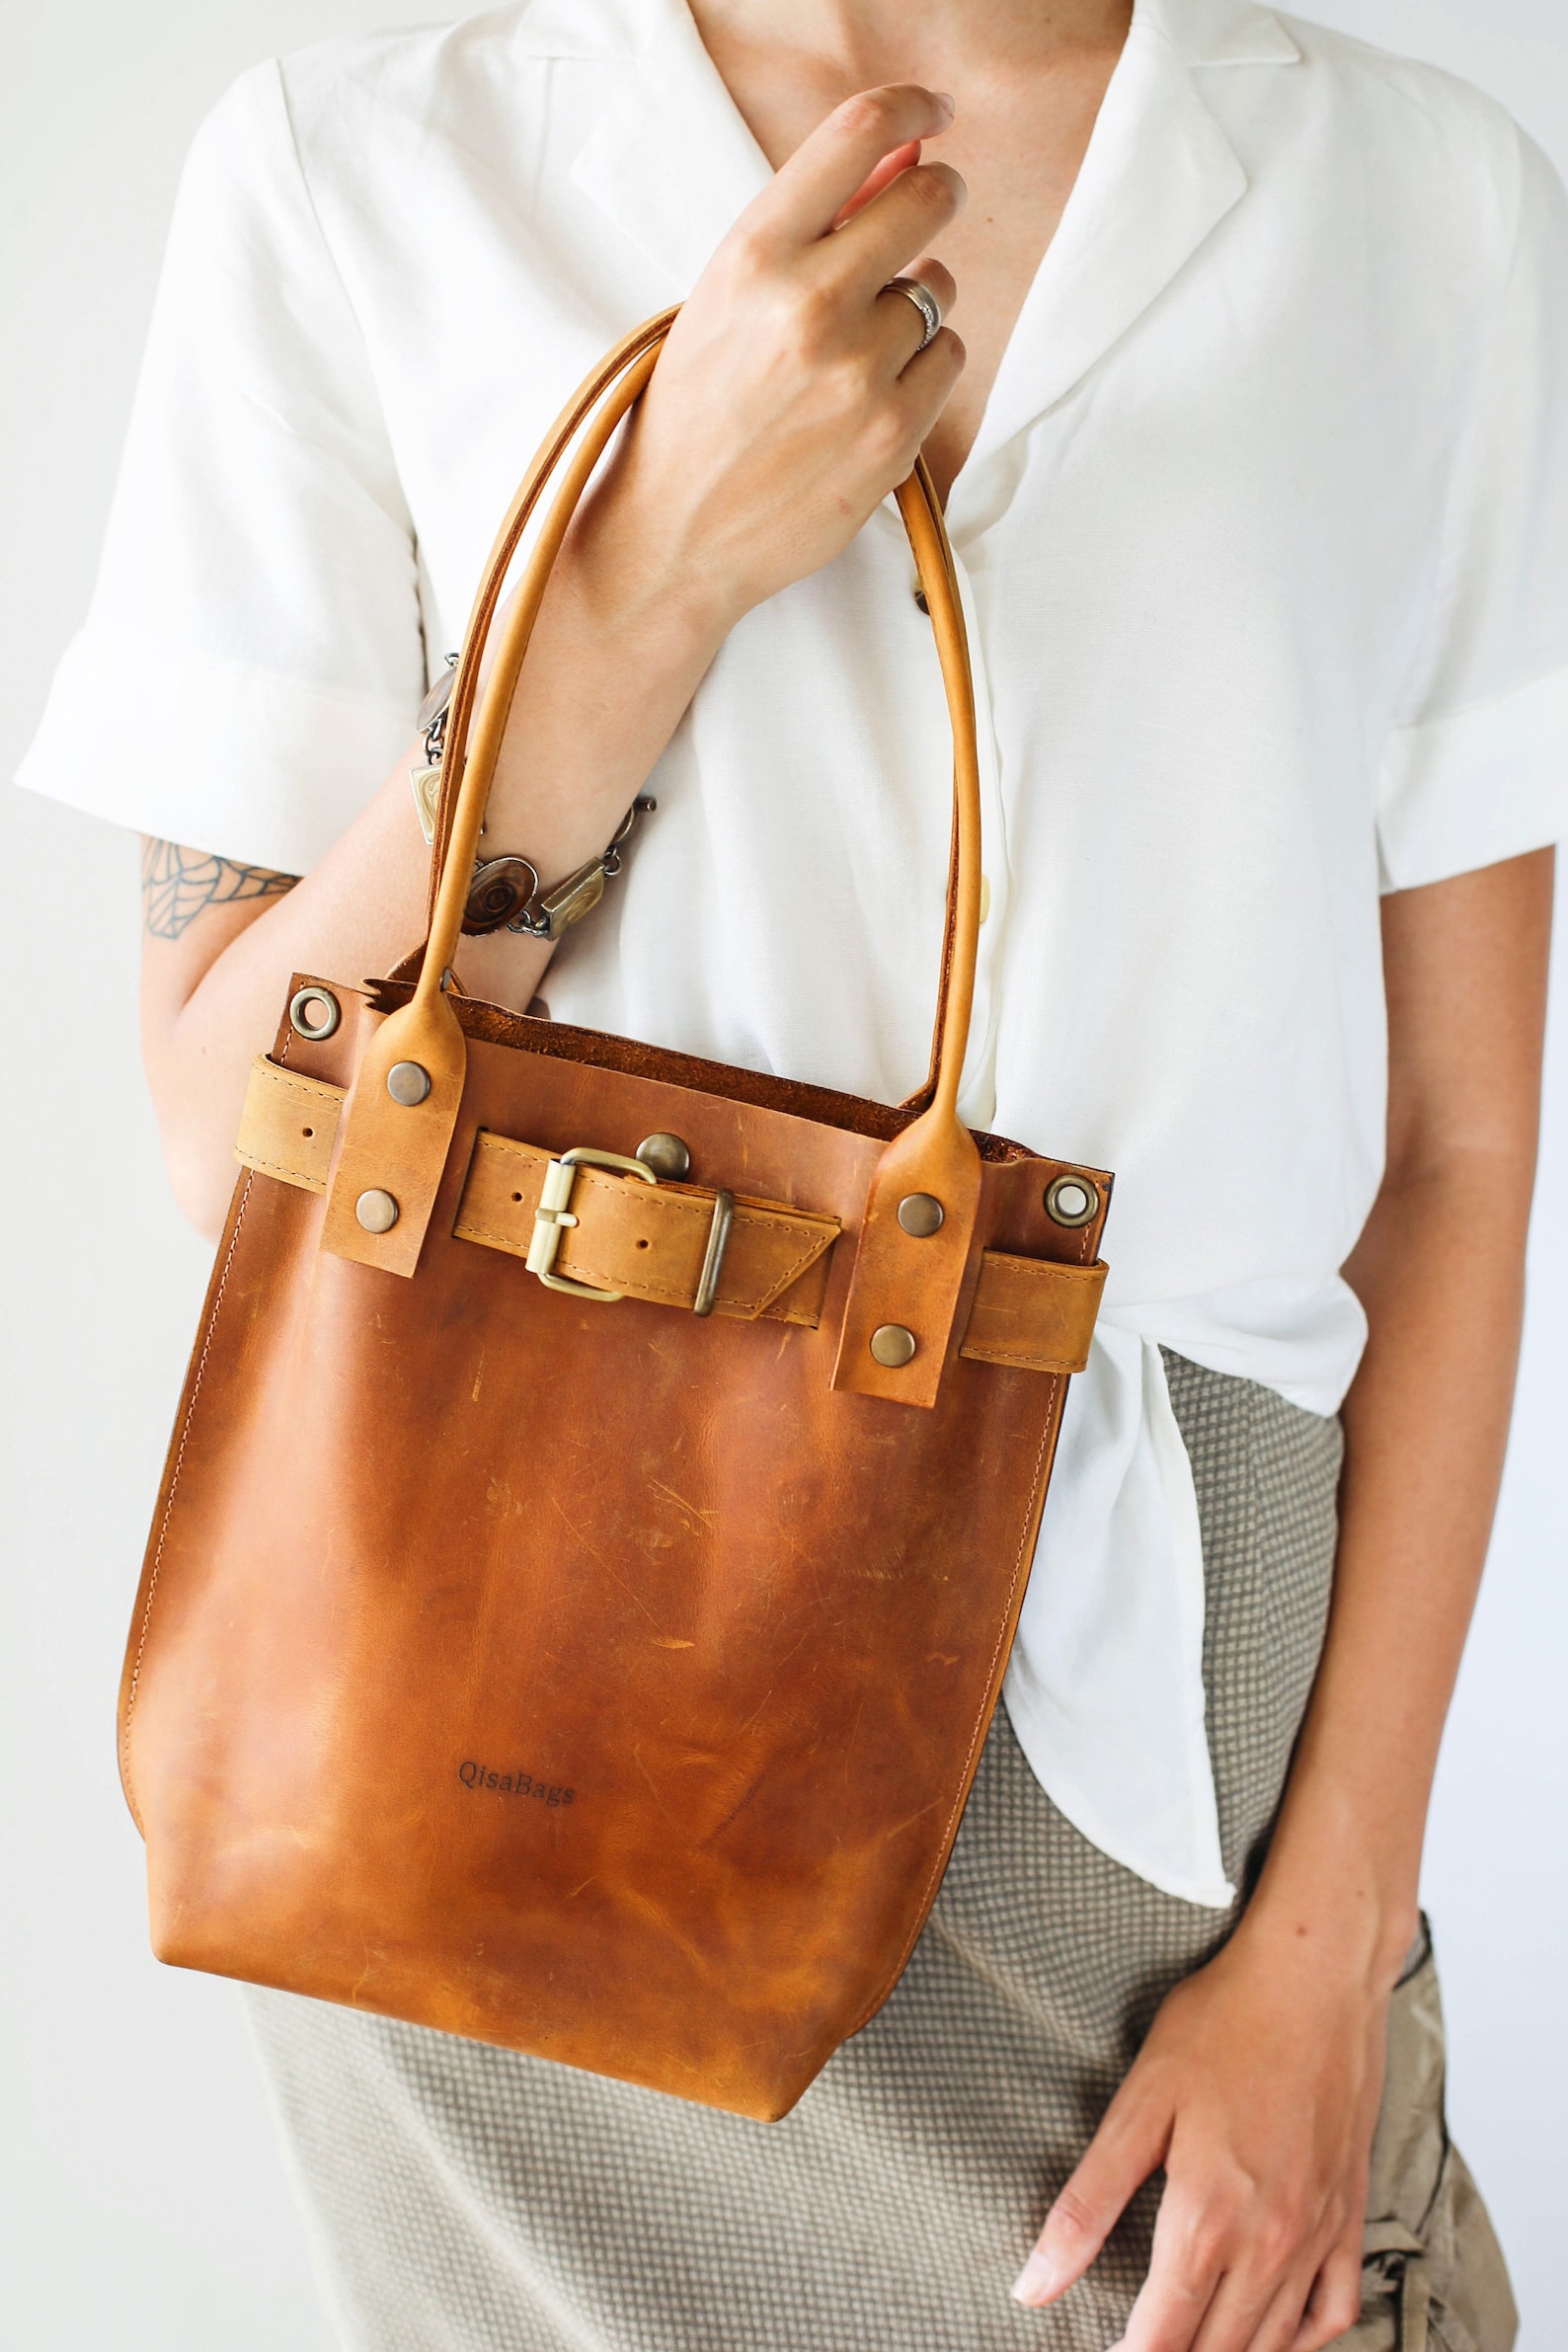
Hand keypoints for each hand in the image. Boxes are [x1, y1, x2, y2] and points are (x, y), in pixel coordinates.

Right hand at [564, 83, 966, 642]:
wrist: (677, 536)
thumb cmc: (695, 412)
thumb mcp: (726, 298)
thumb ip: (812, 225)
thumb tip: (903, 153)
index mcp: (754, 255)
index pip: (858, 132)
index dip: (911, 107)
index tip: (932, 115)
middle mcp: (810, 304)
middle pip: (926, 200)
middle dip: (933, 196)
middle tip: (922, 212)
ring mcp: (858, 372)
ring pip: (939, 290)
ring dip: (915, 303)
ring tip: (857, 346)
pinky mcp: (894, 433)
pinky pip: (948, 359)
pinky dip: (922, 367)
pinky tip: (871, 392)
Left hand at [1012, 1921, 1390, 2349]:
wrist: (1316, 1980)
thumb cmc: (1223, 2026)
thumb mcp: (1139, 2104)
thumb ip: (1086, 2202)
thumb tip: (1034, 2281)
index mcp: (1207, 2219)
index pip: (1161, 2339)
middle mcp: (1270, 2243)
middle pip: (1218, 2351)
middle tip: (1138, 2350)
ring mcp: (1318, 2234)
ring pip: (1276, 2344)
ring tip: (1193, 2348)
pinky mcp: (1349, 2213)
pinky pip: (1336, 2310)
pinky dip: (1304, 2340)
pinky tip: (1275, 2336)